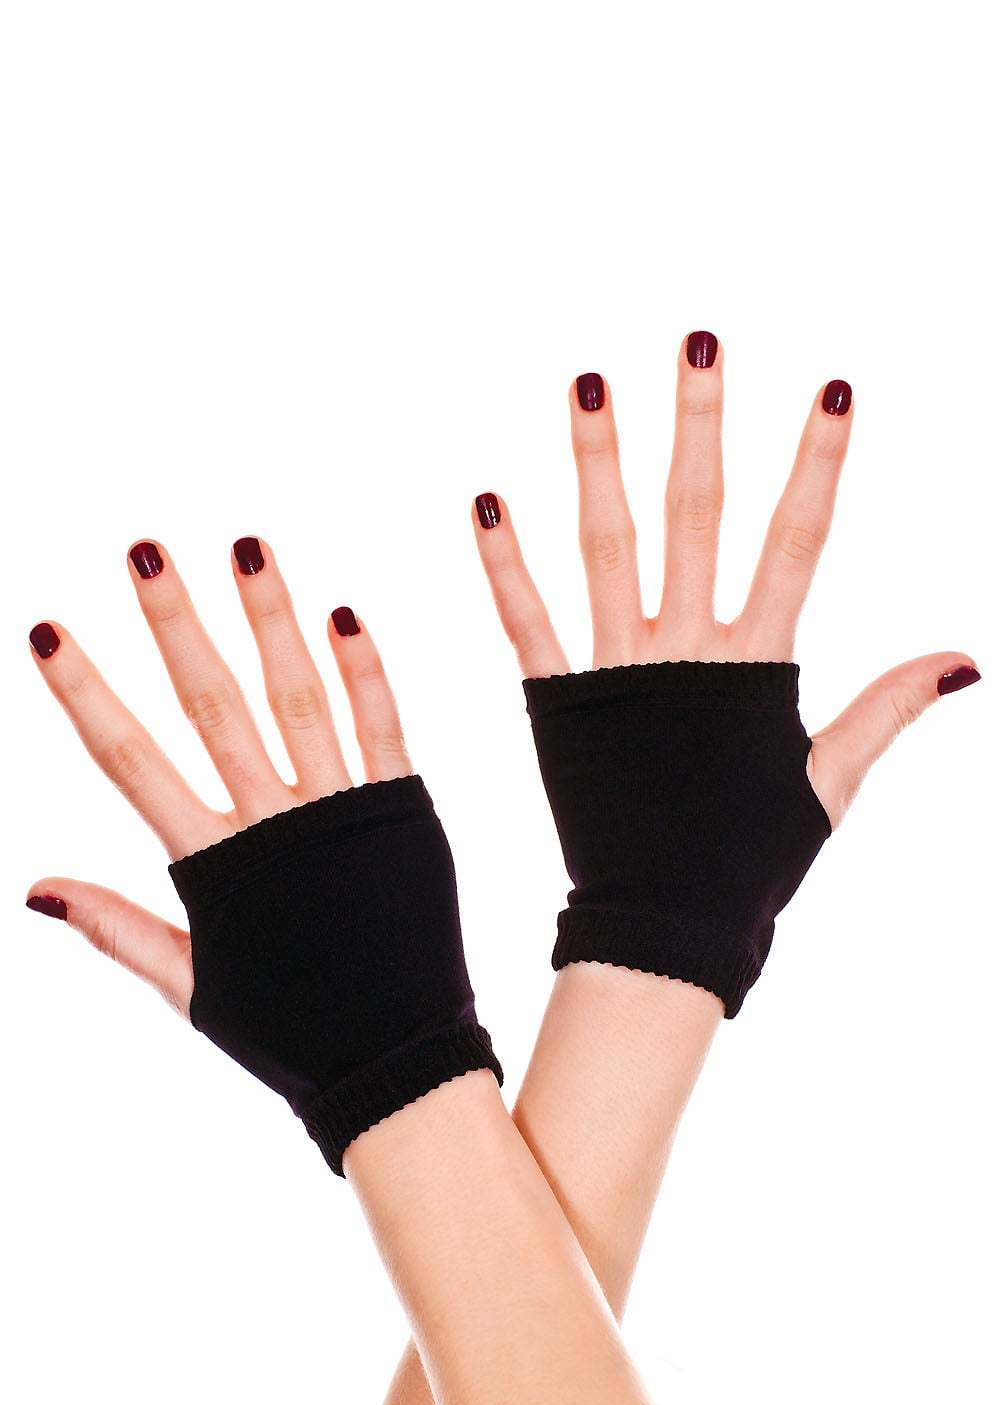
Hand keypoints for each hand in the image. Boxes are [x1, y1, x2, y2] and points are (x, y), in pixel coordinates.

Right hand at [26, 537, 411, 1014]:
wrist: (394, 1059)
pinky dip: (363, 673)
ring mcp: (339, 814)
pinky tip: (343, 612)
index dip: (86, 694)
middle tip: (144, 552)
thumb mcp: (192, 985)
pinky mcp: (404, 812)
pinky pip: (381, 730)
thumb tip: (32, 885)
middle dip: (173, 626)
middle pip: (211, 708)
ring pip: (295, 699)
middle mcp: (271, 827)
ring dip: (269, 620)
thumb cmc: (290, 1027)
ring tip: (246, 546)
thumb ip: (117, 927)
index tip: (45, 630)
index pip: (131, 762)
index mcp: (212, 865)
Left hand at [472, 333, 979, 830]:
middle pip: (698, 519)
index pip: (797, 544)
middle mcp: (687, 655)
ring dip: (597, 464)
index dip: (817, 468)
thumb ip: (888, 708)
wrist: (664, 921)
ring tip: (585, 382)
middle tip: (698, 340)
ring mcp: (620, 673)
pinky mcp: (561, 704)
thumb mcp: (830, 780)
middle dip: (701, 426)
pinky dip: (504, 566)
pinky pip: (528, 625)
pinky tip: (485, 498)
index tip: (834, 392)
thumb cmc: (750, 856)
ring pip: (609, 550)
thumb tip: (966, 660)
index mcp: (757, 666)